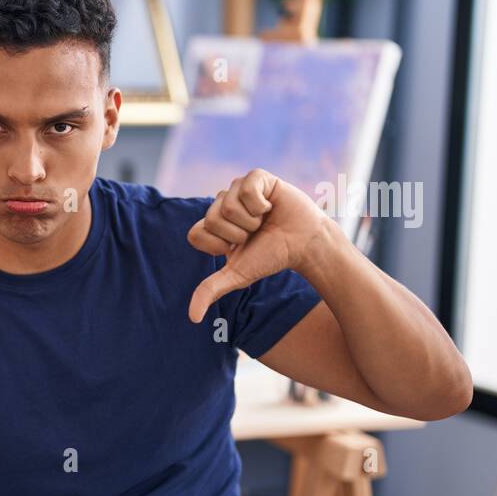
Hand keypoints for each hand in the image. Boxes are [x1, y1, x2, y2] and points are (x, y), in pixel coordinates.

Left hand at [186, 168, 331, 322]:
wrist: (304, 244)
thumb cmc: (271, 257)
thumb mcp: (238, 275)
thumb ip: (211, 290)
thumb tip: (192, 318)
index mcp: (212, 226)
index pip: (196, 233)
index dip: (218, 244)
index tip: (238, 247)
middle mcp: (221, 205)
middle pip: (212, 219)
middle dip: (238, 234)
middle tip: (255, 233)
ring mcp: (238, 189)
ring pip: (227, 205)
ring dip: (251, 220)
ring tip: (264, 221)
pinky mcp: (256, 177)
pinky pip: (245, 188)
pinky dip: (260, 204)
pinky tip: (270, 207)